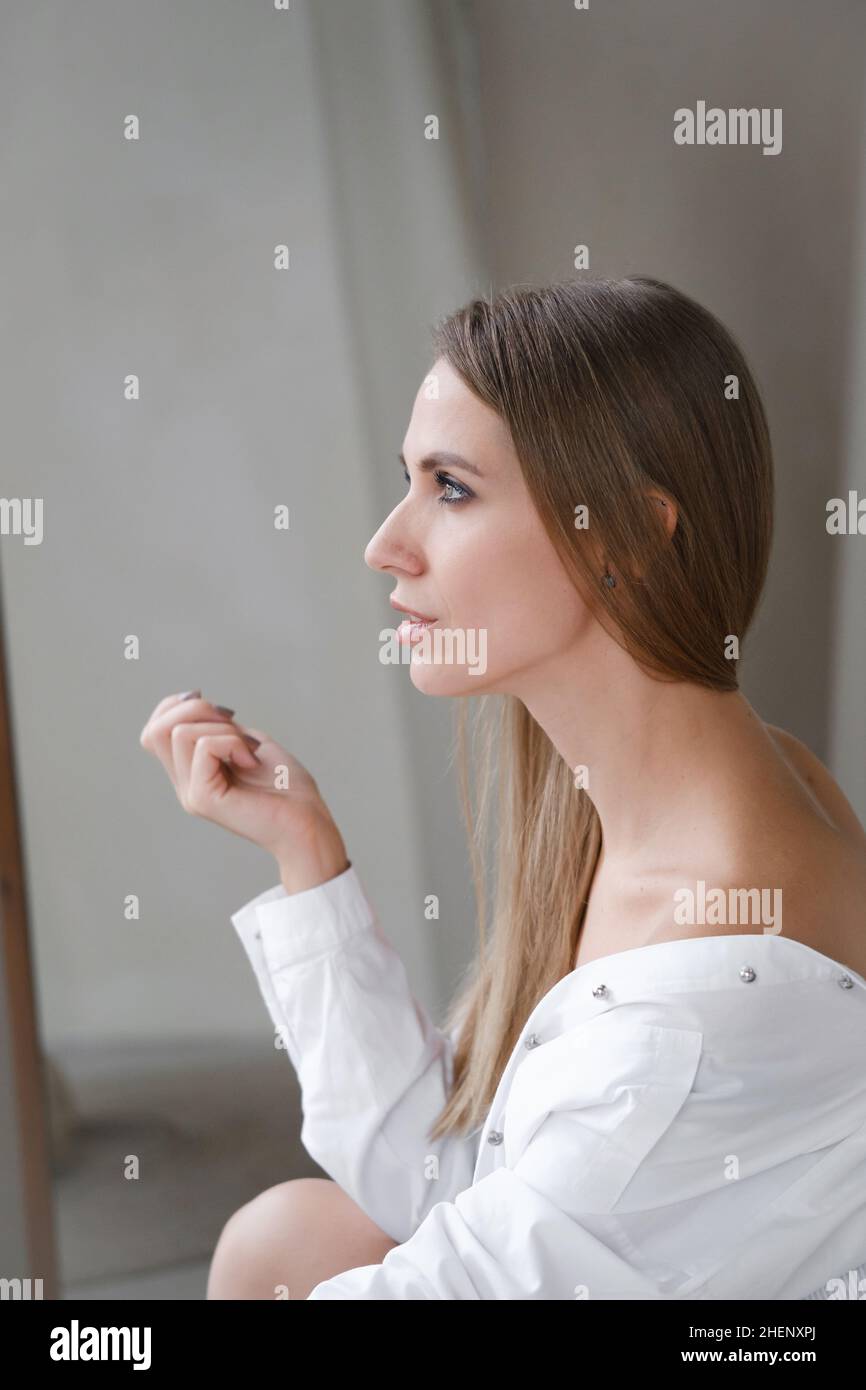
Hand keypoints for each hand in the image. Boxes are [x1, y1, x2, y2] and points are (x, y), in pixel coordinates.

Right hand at [139, 691, 348, 885]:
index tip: (220, 712)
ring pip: (179, 732)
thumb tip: (193, 701)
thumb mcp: (248, 742)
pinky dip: (233, 742)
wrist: (308, 821)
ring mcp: (191, 793)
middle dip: (196, 709)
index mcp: (191, 773)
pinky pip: (205, 746)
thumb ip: (219, 727)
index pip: (153, 730)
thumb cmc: (287, 786)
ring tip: (248, 750)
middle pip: (156, 729)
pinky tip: (252, 762)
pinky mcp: (203, 799)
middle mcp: (184, 785)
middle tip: (233, 725)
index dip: (177, 706)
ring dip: (223, 728)